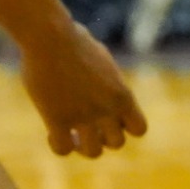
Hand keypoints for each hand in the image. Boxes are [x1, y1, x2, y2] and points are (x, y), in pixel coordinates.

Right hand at [18, 21, 147, 158]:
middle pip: (116, 144)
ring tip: (71, 133)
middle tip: (86, 125)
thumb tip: (104, 85)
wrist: (49, 36)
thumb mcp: (101, 58)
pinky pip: (63, 149)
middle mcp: (107, 109)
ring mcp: (83, 117)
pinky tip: (51, 131)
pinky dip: (58, 145)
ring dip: (82, 146)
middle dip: (102, 137)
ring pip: (93, 152)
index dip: (124, 127)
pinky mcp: (57, 119)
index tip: (109, 117)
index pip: (139, 129)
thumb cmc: (72, 39)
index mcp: (122, 94)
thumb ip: (108, 79)